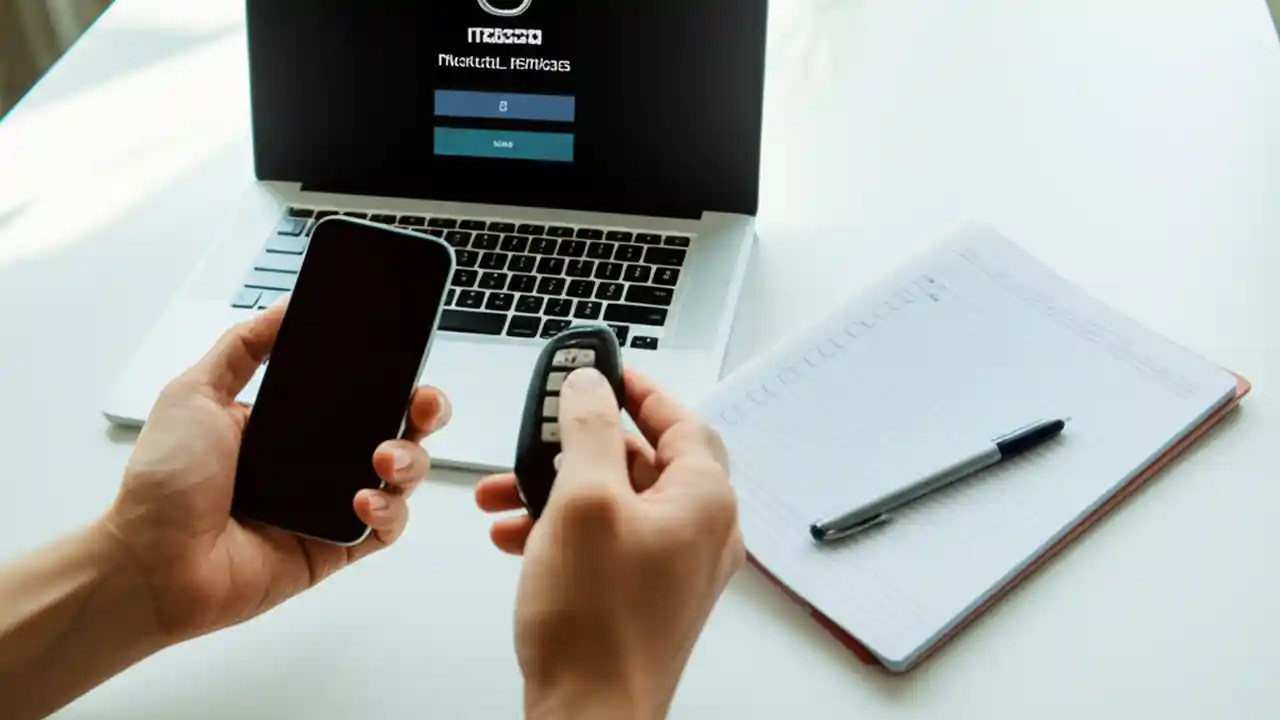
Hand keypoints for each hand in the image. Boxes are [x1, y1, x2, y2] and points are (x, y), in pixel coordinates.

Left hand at [100, 301, 450, 642]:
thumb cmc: (163, 484)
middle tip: (421, 406)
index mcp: (292, 423)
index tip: (408, 361)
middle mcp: (318, 461)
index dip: (393, 376)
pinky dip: (388, 512)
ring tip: (384, 458)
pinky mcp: (337, 548)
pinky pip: (386, 528)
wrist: (150, 563)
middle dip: (423, 412)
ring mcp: (331, 505)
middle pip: (397, 429)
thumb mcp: (194, 393)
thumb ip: (244, 345)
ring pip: (402, 477)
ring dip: (410, 461)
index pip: (361, 392)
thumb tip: (287, 303)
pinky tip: (363, 501)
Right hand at [476, 368, 743, 719]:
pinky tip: (518, 535)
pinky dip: (565, 528)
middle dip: (578, 446)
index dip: (638, 388)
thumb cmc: (596, 627)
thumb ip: (588, 432)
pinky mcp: (647, 594)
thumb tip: (590, 386)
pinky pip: (608, 540)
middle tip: (544, 431)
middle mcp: (701, 532)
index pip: (680, 419)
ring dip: (559, 489)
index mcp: (705, 500)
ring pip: (616, 501)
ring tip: (507, 494)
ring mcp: (676, 567)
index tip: (603, 369)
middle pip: (643, 459)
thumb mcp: (582, 503)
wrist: (589, 717)